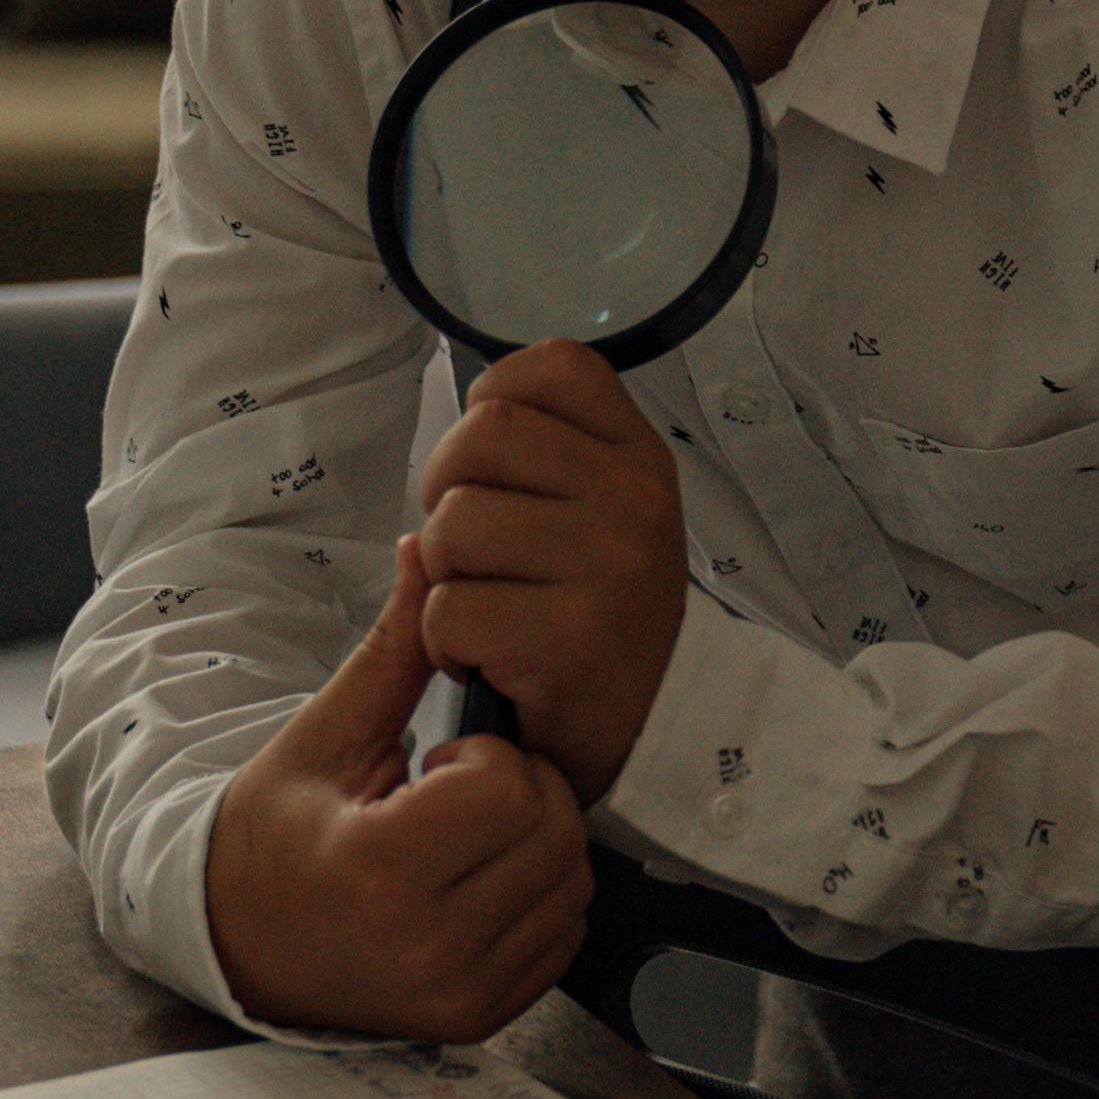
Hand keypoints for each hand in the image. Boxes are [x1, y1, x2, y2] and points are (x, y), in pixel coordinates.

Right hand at [204, 536, 590, 1041]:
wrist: (236, 946)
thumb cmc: (272, 835)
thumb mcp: (323, 737)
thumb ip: (393, 650)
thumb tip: (424, 550)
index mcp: (380, 871)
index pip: (510, 788)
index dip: (487, 756)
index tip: (438, 759)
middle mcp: (429, 947)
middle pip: (556, 831)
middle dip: (525, 788)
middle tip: (456, 791)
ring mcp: (461, 993)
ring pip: (574, 882)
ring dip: (539, 840)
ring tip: (462, 836)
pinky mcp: (484, 1018)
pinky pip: (565, 934)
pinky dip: (540, 896)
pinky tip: (476, 880)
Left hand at [416, 338, 685, 802]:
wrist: (654, 732)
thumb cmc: (602, 617)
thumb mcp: (606, 515)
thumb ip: (546, 457)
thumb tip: (448, 446)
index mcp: (641, 458)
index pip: (552, 365)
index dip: (494, 404)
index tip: (498, 467)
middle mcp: (635, 501)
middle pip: (481, 434)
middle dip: (447, 494)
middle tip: (475, 553)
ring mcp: (608, 568)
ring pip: (452, 524)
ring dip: (444, 577)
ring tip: (489, 610)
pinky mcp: (569, 641)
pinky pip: (448, 609)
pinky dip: (447, 644)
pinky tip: (492, 660)